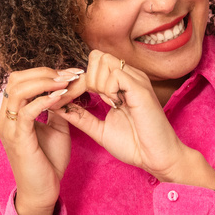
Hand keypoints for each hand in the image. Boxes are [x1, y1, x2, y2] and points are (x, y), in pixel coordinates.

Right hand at [0, 67, 82, 214]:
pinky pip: (27, 111)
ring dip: (45, 82)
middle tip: (69, 74)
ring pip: (19, 90)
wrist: (43, 192)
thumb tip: (66, 88)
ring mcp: (9, 127)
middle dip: (45, 72)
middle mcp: (5, 118)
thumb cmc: (48, 162)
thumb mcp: (57, 128)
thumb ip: (57, 108)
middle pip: (16, 79)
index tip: (69, 73)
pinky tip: (61, 97)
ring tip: (67, 82)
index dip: (44, 72)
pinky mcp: (18, 138)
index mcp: (12, 114)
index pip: (21, 80)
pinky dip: (45, 100)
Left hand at [55, 50, 214, 188]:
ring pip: (103, 60)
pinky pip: (116, 74)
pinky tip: (115, 104)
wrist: (156, 158)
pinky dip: (108, 89)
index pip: (92, 66)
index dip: (75, 83)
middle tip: (89, 101)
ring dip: (97, 83)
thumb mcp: (99, 129)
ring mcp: (136, 80)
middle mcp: (129, 77)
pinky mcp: (141, 88)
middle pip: (96, 56)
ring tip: (107, 103)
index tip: (66, 101)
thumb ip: (80, 116)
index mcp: (120, 84)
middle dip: (85, 79)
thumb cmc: (134, 145)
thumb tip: (58, 106)